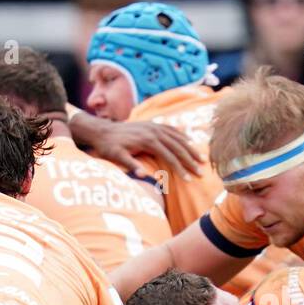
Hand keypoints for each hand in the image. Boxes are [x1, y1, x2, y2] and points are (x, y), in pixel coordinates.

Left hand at [68, 111, 203, 179]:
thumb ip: (130, 164)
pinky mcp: (152, 124)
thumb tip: (142, 176)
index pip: (170, 156)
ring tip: (202, 159)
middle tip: (201, 172)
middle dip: (191, 160)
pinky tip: (189, 140)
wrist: (101, 130)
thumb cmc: (108, 146)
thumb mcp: (116, 156)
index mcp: (148, 140)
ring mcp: (154, 126)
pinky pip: (170, 129)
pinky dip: (181, 135)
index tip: (189, 180)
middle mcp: (154, 131)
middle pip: (178, 147)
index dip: (181, 169)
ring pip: (177, 137)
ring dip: (190, 148)